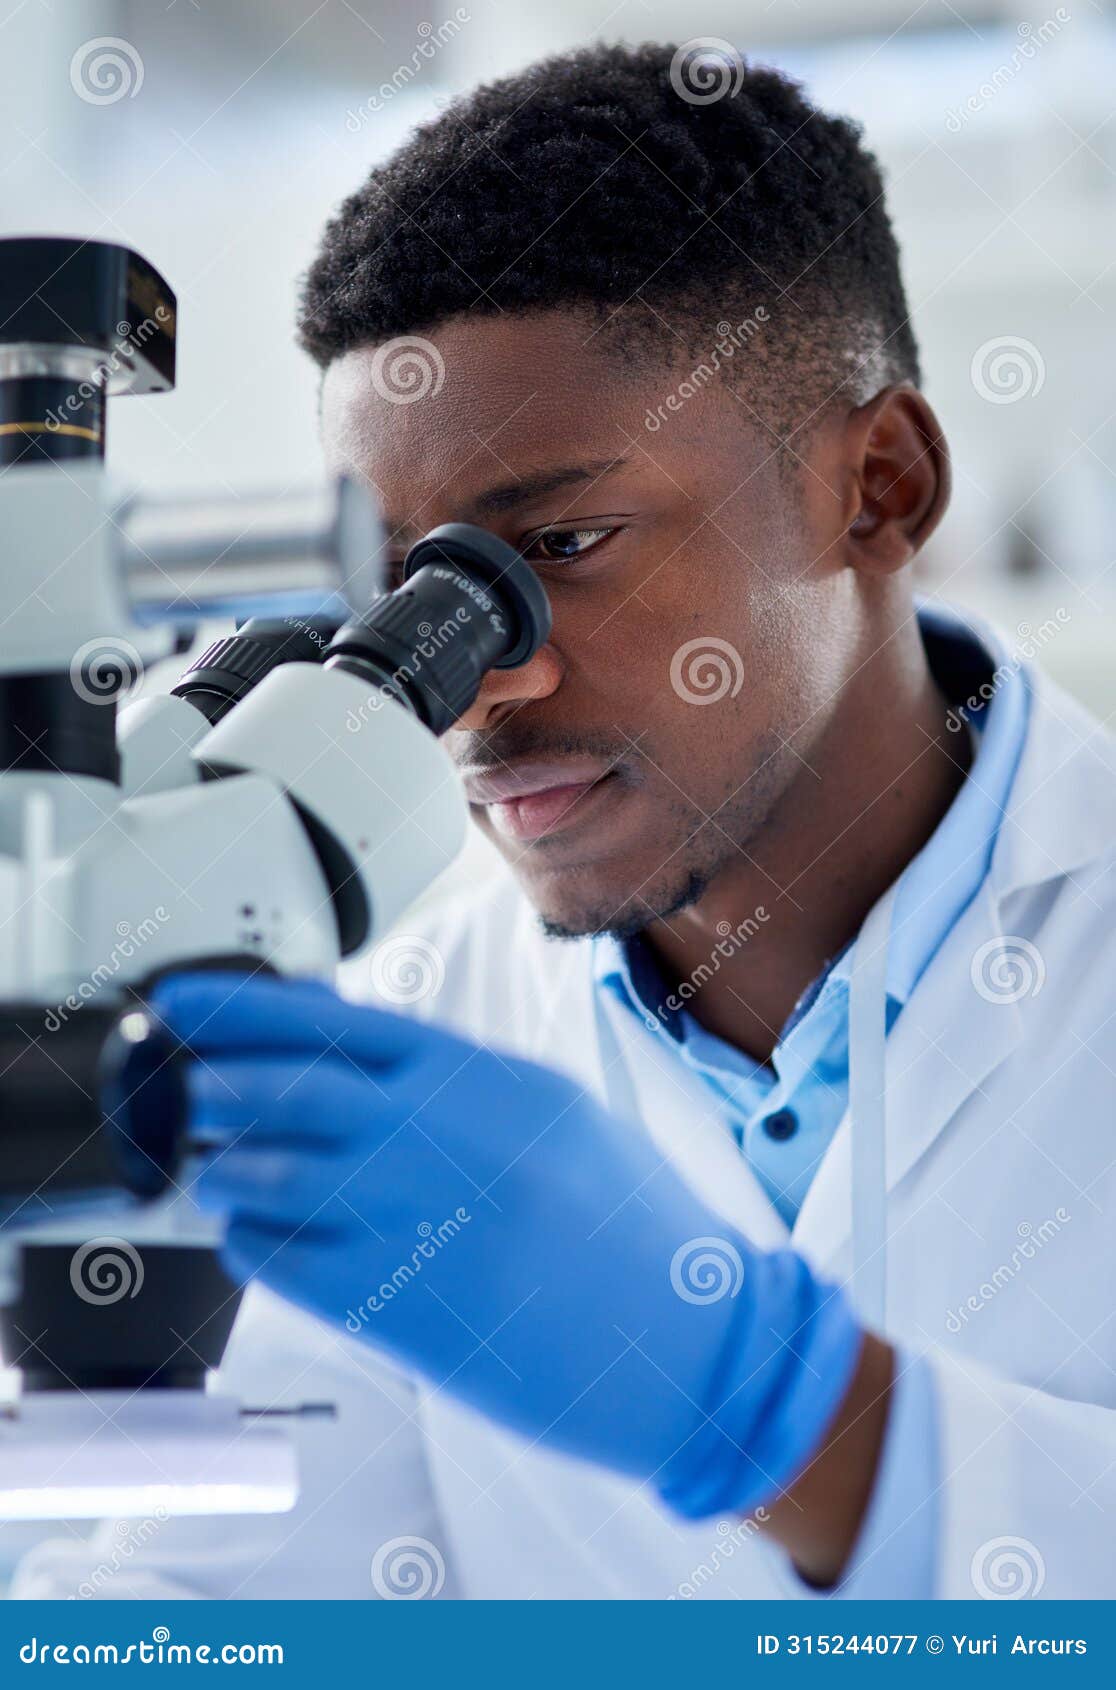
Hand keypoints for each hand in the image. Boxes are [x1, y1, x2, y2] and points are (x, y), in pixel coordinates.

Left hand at [150, 971, 862, 1519]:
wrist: (692, 1339)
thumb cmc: (625, 1222)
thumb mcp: (549, 1110)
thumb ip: (450, 1074)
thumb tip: (345, 1039)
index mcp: (483, 1079)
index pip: (336, 1019)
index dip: (242, 1006)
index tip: (179, 1001)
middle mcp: (444, 1138)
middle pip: (289, 1090)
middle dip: (214, 1084)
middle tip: (177, 1089)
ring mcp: (422, 1223)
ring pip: (271, 1179)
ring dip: (222, 1169)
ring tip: (211, 1167)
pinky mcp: (407, 1309)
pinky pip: (288, 1266)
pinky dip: (253, 1246)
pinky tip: (255, 1238)